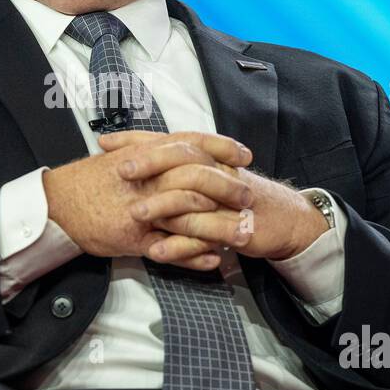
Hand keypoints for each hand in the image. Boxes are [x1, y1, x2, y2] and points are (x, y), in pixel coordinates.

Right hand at [43, 131, 253, 270]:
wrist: (58, 202)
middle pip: (198, 178)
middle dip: (228, 188)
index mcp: (146, 155)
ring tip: (241, 234)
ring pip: (189, 216)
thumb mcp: (123, 156)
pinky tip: (213, 259)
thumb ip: (153, 153)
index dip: (222, 148)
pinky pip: (170, 249)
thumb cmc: (91, 180)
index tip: (245, 155)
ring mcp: (141, 209)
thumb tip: (181, 149)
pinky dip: (194, 256)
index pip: (191, 143)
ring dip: (218, 226)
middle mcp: (146, 178)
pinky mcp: (133, 237)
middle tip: (248, 196)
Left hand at [99, 131, 329, 262]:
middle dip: (149, 162)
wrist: (283, 219)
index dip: (137, 139)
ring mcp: (227, 198)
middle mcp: (217, 170)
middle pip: (182, 157)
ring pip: (192, 195)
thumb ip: (178, 167)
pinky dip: (179, 244)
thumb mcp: (209, 175)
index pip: (168, 139)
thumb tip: (137, 156)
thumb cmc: (237, 197)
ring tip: (133, 213)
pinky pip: (205, 233)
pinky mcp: (236, 227)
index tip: (105, 141)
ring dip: (161, 204)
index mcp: (207, 156)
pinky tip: (156, 250)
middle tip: (120, 170)